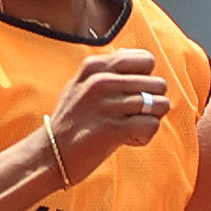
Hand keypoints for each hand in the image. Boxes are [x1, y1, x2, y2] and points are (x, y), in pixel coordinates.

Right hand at [47, 49, 169, 184]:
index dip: (146, 79)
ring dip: (151, 120)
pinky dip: (145, 136)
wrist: (50, 154)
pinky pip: (152, 125)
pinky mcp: (113, 129)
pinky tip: (128, 140)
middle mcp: (102, 81)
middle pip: (158, 84)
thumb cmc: (73, 120)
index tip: (131, 94)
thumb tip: (137, 56)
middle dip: (152, 103)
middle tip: (132, 116)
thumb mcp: (81, 84)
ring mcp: (108, 105)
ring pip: (160, 104)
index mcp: (95, 66)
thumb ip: (107, 69)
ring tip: (131, 128)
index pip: (146, 60)